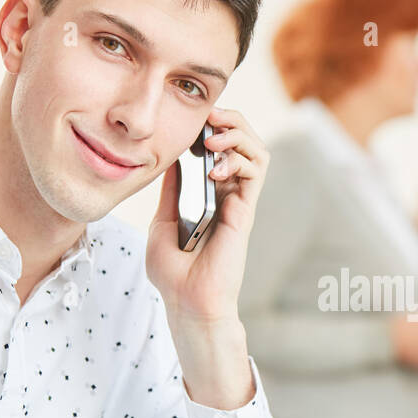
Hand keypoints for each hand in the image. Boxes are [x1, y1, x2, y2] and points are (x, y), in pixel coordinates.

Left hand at [146, 106, 269, 407]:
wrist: (187, 302)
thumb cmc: (173, 272)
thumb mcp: (160, 222)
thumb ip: (171, 190)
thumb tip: (172, 155)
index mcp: (205, 193)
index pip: (215, 147)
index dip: (208, 126)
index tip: (188, 118)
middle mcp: (225, 192)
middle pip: (242, 140)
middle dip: (229, 120)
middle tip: (209, 116)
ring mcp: (238, 200)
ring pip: (256, 150)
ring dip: (238, 133)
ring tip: (215, 137)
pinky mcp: (245, 211)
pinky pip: (255, 172)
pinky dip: (239, 159)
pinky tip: (216, 168)